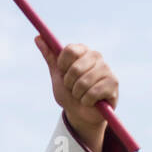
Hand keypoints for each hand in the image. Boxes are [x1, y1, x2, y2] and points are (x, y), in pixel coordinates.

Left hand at [35, 37, 117, 151]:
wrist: (81, 115)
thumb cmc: (69, 93)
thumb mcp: (57, 75)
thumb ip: (50, 56)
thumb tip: (37, 37)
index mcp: (82, 50)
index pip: (69, 50)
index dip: (62, 67)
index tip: (63, 74)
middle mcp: (96, 55)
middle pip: (75, 68)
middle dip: (69, 84)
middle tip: (73, 88)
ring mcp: (106, 68)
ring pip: (84, 82)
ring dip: (78, 95)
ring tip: (82, 95)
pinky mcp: (113, 83)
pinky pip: (93, 93)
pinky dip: (87, 101)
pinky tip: (91, 101)